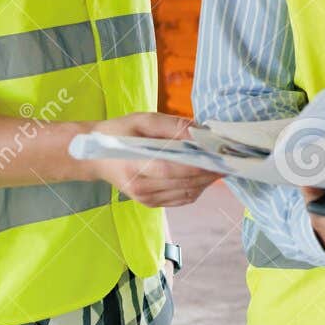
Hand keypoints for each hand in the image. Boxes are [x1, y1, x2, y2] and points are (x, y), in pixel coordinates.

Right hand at [80, 112, 221, 207]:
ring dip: (207, 181)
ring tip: (221, 166)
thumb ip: (171, 126)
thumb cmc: (117, 134)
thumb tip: (200, 132)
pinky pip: (181, 198)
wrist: (93, 158)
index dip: (201, 164)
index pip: (175, 168)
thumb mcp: (141, 120)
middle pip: (185, 182)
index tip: (221, 155)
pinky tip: (204, 175)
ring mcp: (146, 199)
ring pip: (187, 193)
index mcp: (136, 165)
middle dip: (210, 172)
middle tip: (230, 160)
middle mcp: (142, 187)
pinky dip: (197, 188)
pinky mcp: (150, 203)